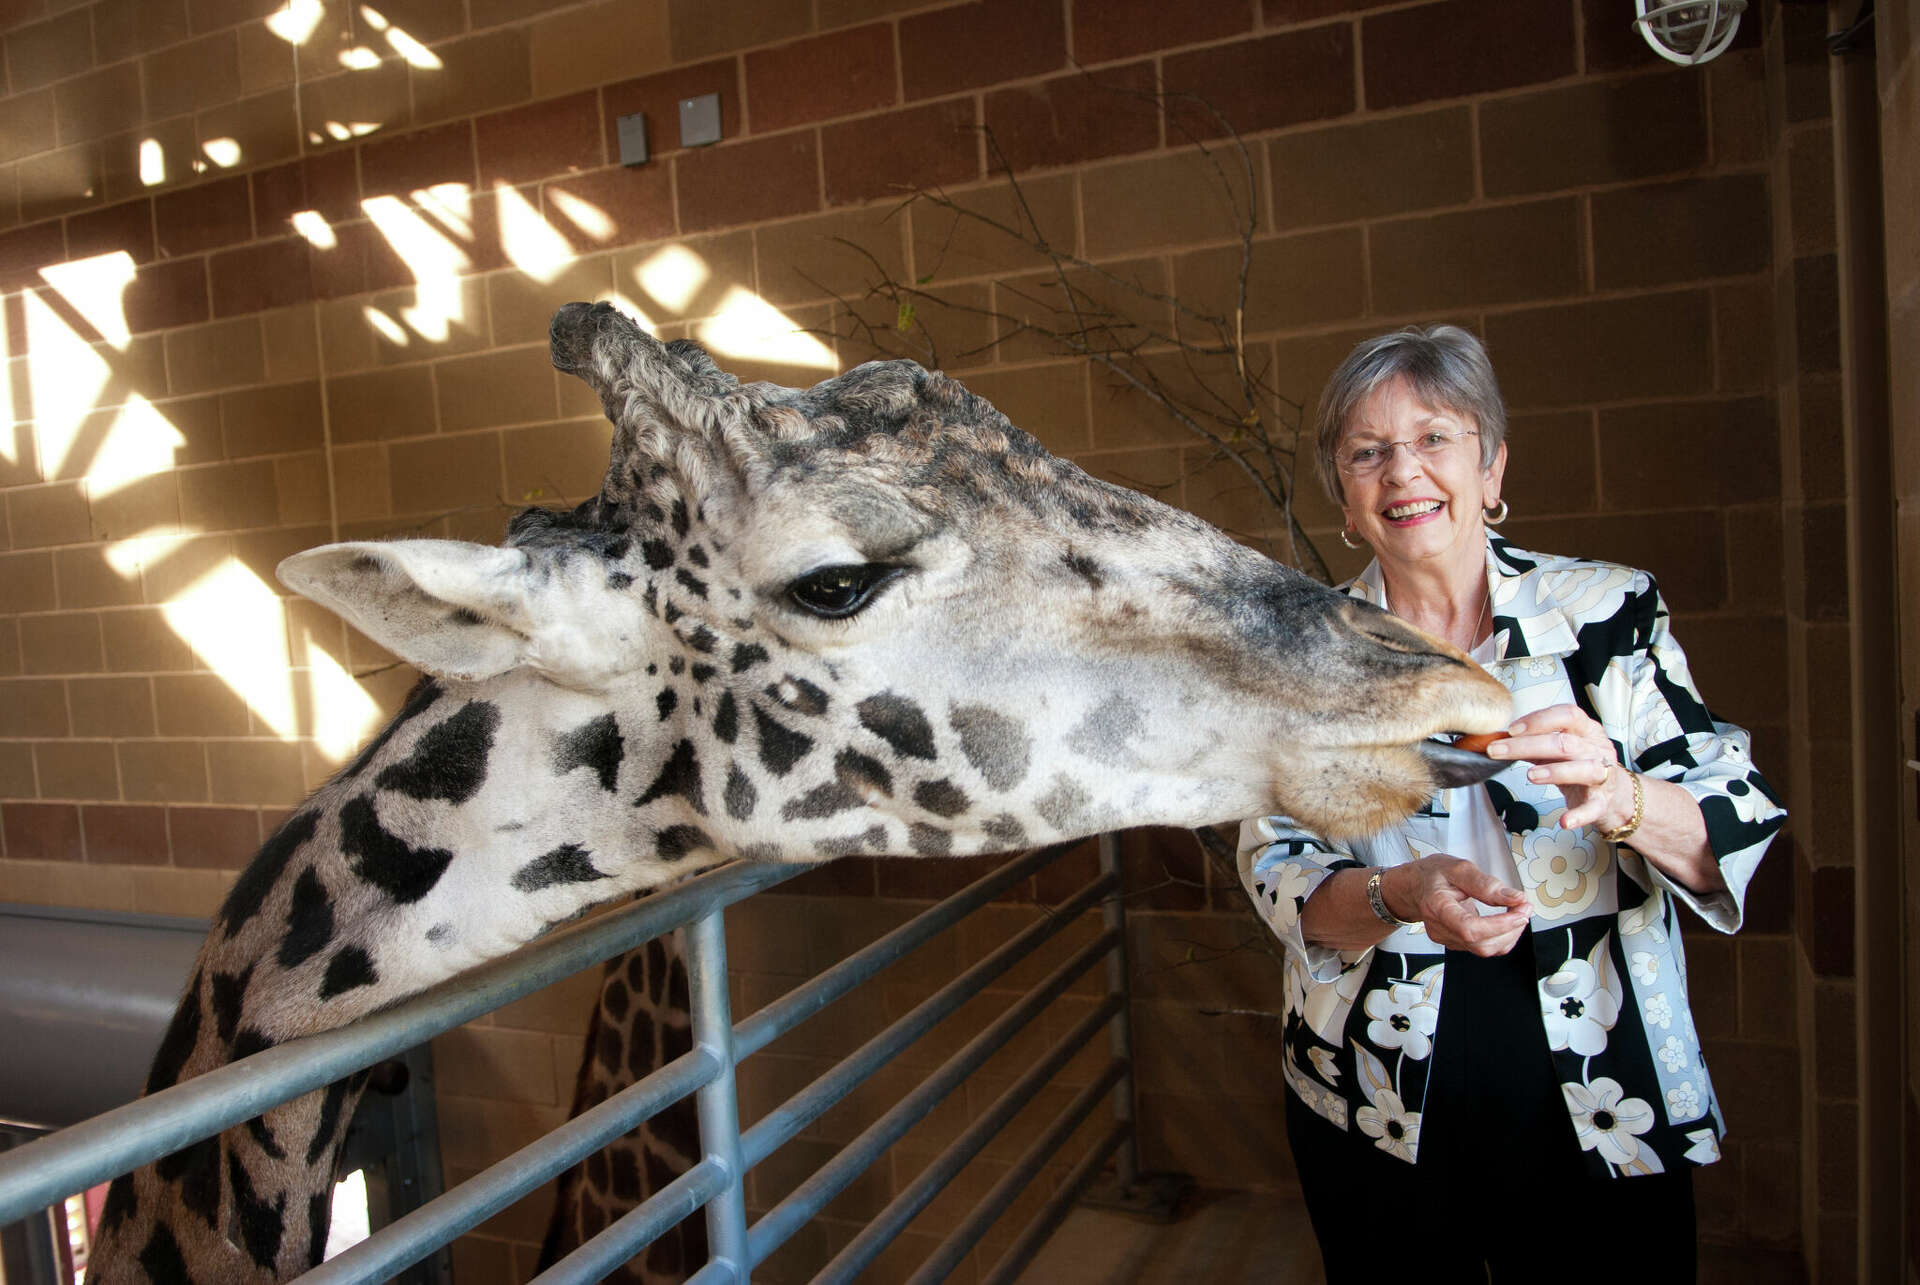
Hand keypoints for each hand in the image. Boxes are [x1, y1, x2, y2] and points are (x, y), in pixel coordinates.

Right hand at [1383, 856, 1529, 955]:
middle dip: (1510, 929)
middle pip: (1481, 944)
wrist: (1415, 885)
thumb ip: (1486, 884)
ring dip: (1509, 934)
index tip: (1520, 911)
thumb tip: (1514, 898)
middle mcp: (1440, 929)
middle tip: (1524, 907)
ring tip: (1518, 912)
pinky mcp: (1456, 943)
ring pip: (1485, 949)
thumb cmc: (1433, 874)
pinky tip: (1507, 921)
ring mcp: (1447, 939)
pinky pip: (1484, 948)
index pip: (1470, 929)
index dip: (1500, 925)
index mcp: (1437, 907)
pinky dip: (1502, 937)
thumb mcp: (1459, 868)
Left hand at [1487, 704, 1635, 831]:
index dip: (1539, 720)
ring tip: (1531, 776)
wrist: (1613, 794)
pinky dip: (1579, 815)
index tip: (1512, 729)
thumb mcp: (1558, 749)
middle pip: (1565, 743)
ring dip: (1555, 771)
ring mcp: (1602, 775)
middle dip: (1528, 745)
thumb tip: (1498, 740)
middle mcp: (1597, 749)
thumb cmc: (1580, 765)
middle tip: (1498, 751)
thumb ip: (1533, 742)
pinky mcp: (1602, 801)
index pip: (1567, 715)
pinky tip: (1565, 821)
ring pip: (1583, 769)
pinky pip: (1593, 808)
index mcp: (1586, 730)